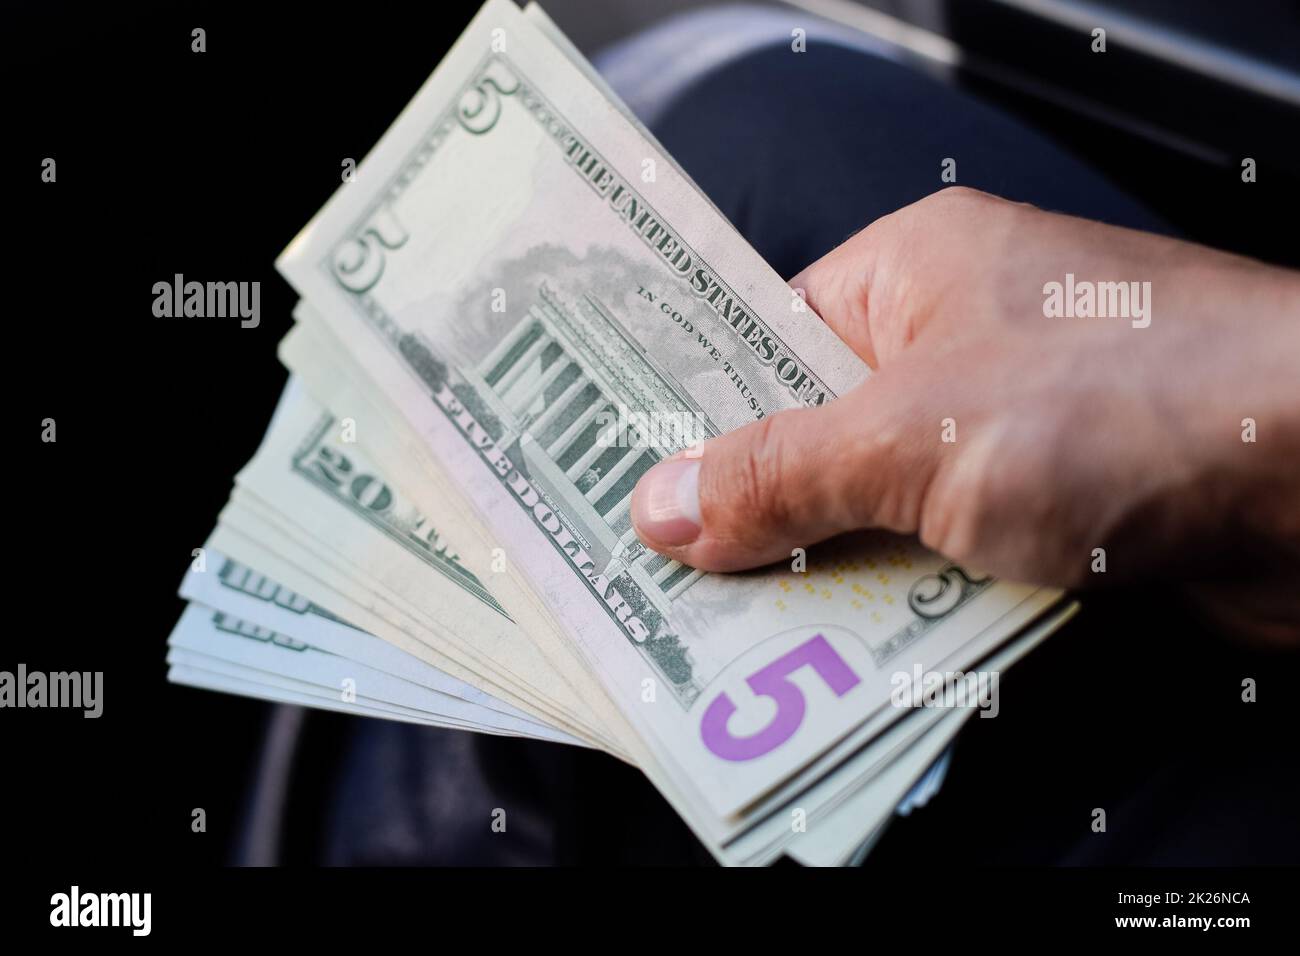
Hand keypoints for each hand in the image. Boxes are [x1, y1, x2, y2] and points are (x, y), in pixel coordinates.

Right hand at [630, 187, 1299, 643]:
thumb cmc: (1124, 406)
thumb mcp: (913, 439)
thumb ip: (779, 475)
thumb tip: (663, 506)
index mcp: (913, 272)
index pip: (767, 335)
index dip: (695, 408)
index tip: (624, 478)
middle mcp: (961, 339)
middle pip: (818, 431)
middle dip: (758, 510)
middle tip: (671, 578)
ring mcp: (1014, 424)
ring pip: (881, 504)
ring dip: (831, 567)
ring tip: (739, 628)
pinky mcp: (1058, 504)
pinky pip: (945, 552)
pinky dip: (905, 598)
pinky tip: (848, 649)